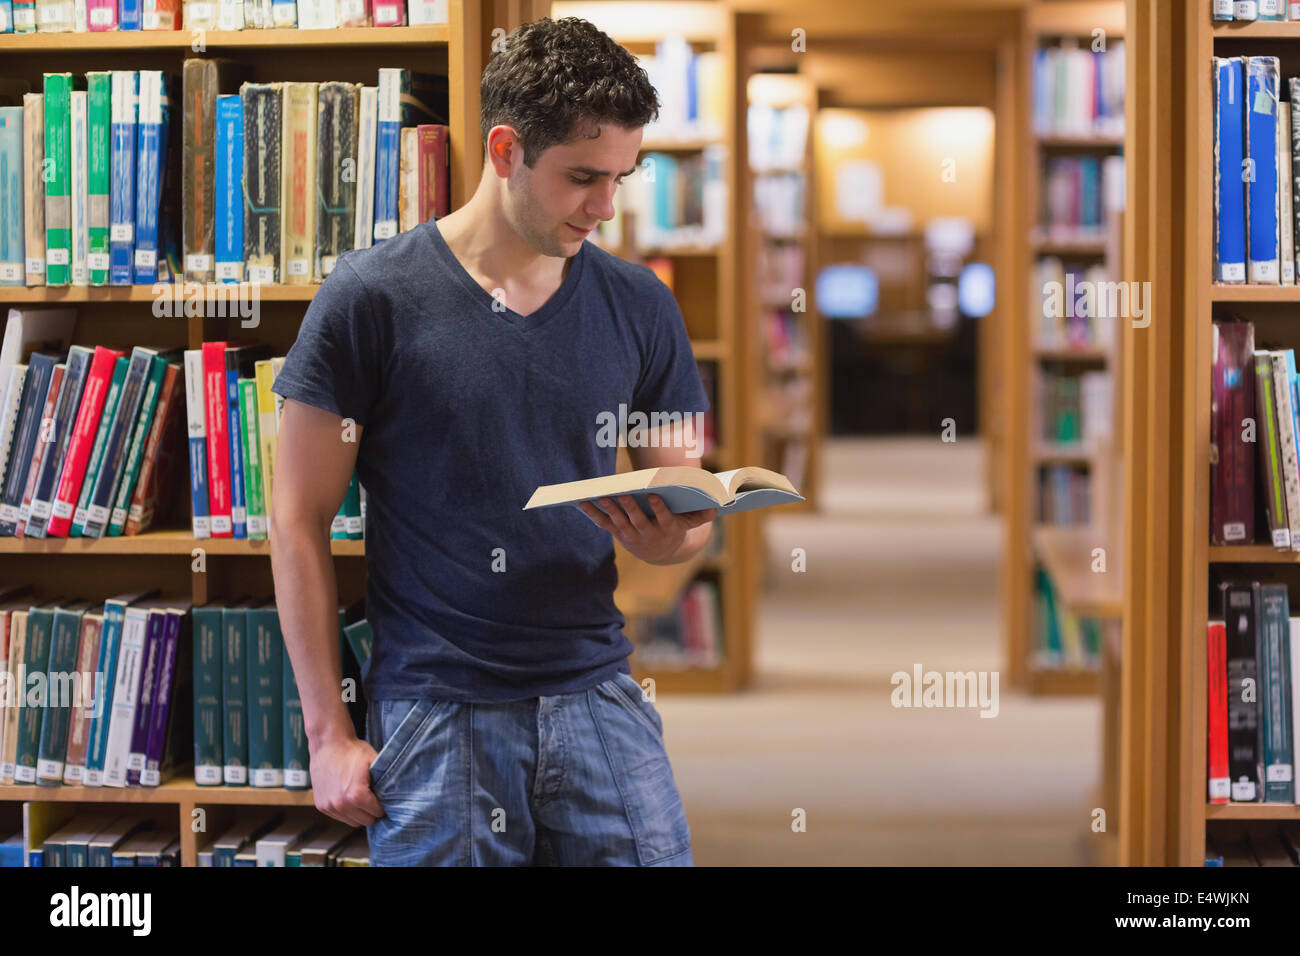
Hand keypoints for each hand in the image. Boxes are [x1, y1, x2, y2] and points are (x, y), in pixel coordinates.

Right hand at [309, 733, 384, 827]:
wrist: (328, 744)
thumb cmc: (352, 751)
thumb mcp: (374, 761)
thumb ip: (386, 778)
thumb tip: (398, 792)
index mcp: (356, 795)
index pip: (377, 813)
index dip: (382, 806)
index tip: (383, 800)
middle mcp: (341, 804)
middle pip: (366, 821)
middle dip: (372, 812)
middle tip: (373, 800)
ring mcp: (329, 806)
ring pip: (352, 822)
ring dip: (359, 814)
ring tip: (361, 799)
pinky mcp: (321, 806)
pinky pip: (339, 817)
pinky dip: (346, 811)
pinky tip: (348, 798)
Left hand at [579, 494, 715, 564]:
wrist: (662, 553)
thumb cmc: (677, 530)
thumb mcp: (690, 524)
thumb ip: (700, 516)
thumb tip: (716, 508)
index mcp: (668, 530)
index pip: (664, 519)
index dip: (660, 509)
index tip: (655, 496)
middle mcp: (648, 535)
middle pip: (638, 521)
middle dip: (630, 508)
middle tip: (623, 495)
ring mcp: (632, 536)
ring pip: (619, 522)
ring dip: (610, 509)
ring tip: (601, 496)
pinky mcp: (619, 534)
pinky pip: (605, 523)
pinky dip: (594, 514)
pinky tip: (583, 503)